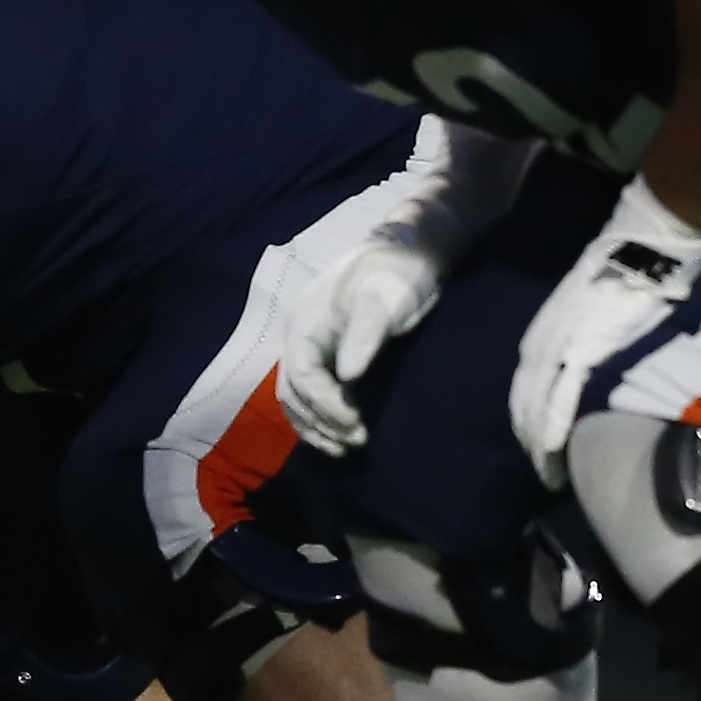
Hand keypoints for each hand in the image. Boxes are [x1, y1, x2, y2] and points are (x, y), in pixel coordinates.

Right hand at [278, 232, 451, 455]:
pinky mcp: (326, 354)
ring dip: (316, 425)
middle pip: (292, 392)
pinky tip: (340, 431)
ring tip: (345, 448)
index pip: (301, 375)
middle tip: (354, 443)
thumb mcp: (384, 301)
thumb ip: (364, 336)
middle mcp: (300, 338)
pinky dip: (321, 416)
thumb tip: (347, 377)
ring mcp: (311, 346)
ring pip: (297, 396)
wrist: (407, 253)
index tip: (354, 424)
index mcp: (305, 324)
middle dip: (320, 421)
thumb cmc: (397, 274)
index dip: (323, 404)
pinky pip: (311, 392)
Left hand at [512, 177, 700, 488]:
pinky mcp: (579, 355)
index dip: (525, 423)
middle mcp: (535, 349)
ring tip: (545, 475)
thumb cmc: (609, 280)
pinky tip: (550, 452)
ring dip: (537, 445)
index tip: (531, 449)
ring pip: (534, 410)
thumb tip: (574, 372)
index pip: (521, 393)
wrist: (635, 253)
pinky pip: (558, 401)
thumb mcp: (574, 317)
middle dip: (527, 442)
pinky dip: (552, 429)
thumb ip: (568, 347)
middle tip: (538, 471)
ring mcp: (554, 352)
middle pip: (521, 407)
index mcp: (535, 341)